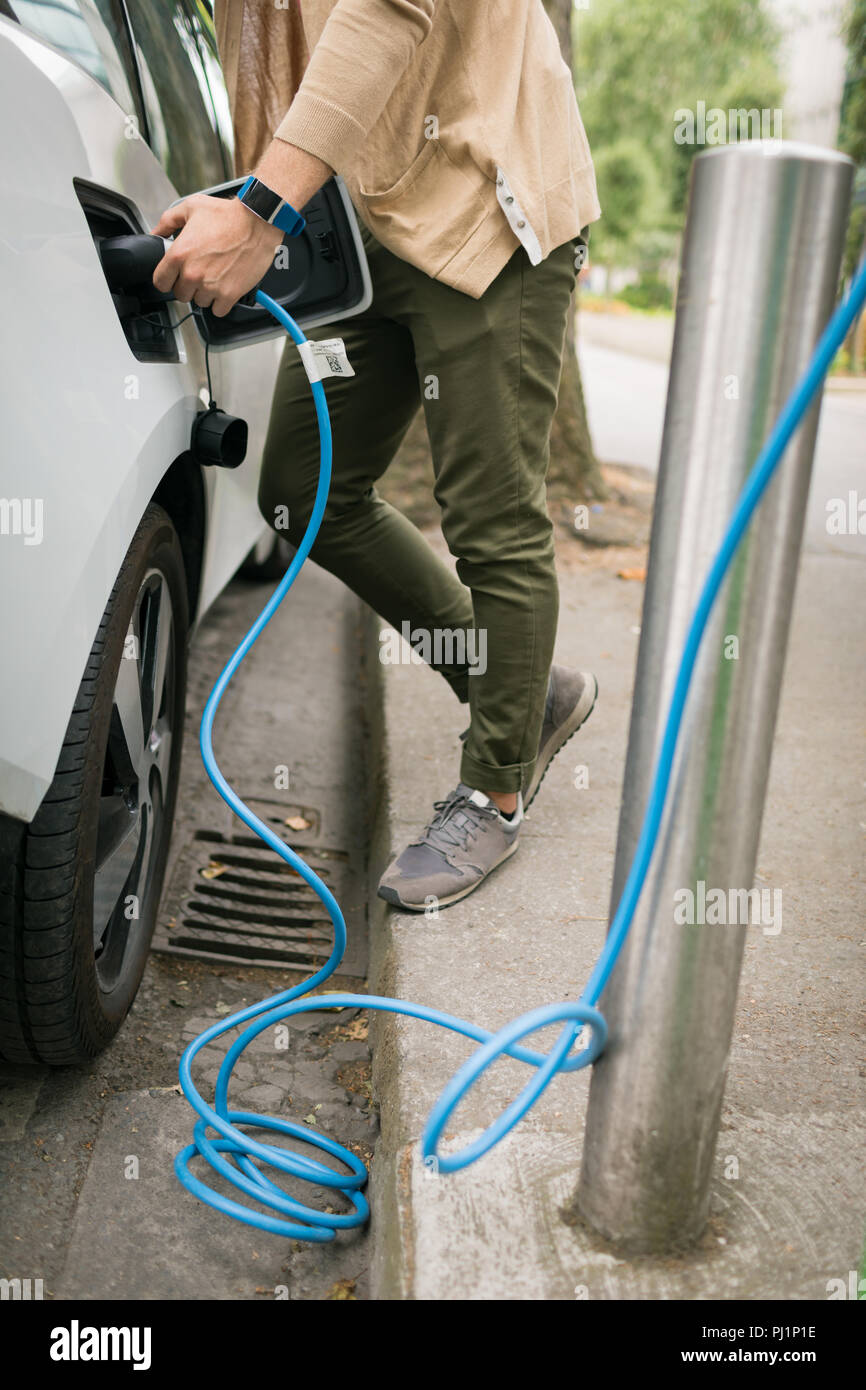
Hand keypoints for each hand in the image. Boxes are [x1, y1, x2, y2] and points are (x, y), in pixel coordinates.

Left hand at [151, 193, 282, 316]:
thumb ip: (168, 221)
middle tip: (199, 272)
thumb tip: (156, 232)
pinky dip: (221, 302)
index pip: (160, 282)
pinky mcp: (229, 294)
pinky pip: (218, 310)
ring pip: (200, 302)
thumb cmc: (227, 215)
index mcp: (179, 254)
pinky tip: (224, 288)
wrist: (256, 222)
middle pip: (180, 295)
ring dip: (205, 293)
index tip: (173, 277)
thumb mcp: (190, 207)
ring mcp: (211, 286)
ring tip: (214, 276)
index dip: (166, 279)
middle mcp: (193, 273)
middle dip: (188, 286)